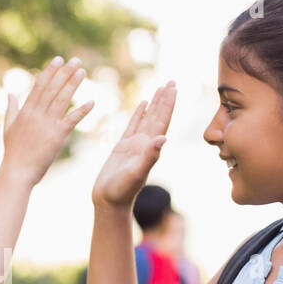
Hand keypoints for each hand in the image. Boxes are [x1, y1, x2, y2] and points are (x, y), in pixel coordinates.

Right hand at [1, 56, 94, 186]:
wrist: (16, 172)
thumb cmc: (13, 152)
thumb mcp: (8, 127)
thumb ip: (11, 109)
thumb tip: (10, 93)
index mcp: (25, 111)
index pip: (39, 86)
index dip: (50, 72)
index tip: (58, 60)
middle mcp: (36, 115)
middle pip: (52, 89)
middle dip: (64, 73)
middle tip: (76, 60)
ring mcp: (46, 125)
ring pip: (61, 100)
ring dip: (73, 85)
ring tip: (82, 72)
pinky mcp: (57, 137)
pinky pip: (71, 120)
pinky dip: (82, 110)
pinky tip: (92, 101)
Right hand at [92, 81, 177, 207]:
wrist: (109, 202)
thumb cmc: (121, 191)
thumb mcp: (136, 173)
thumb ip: (149, 156)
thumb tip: (163, 138)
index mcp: (150, 147)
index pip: (162, 121)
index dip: (168, 104)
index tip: (174, 88)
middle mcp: (145, 144)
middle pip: (158, 116)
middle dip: (165, 99)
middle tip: (172, 81)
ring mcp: (135, 145)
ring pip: (148, 118)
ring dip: (155, 103)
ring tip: (161, 88)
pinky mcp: (123, 147)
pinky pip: (133, 125)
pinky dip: (139, 113)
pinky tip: (143, 104)